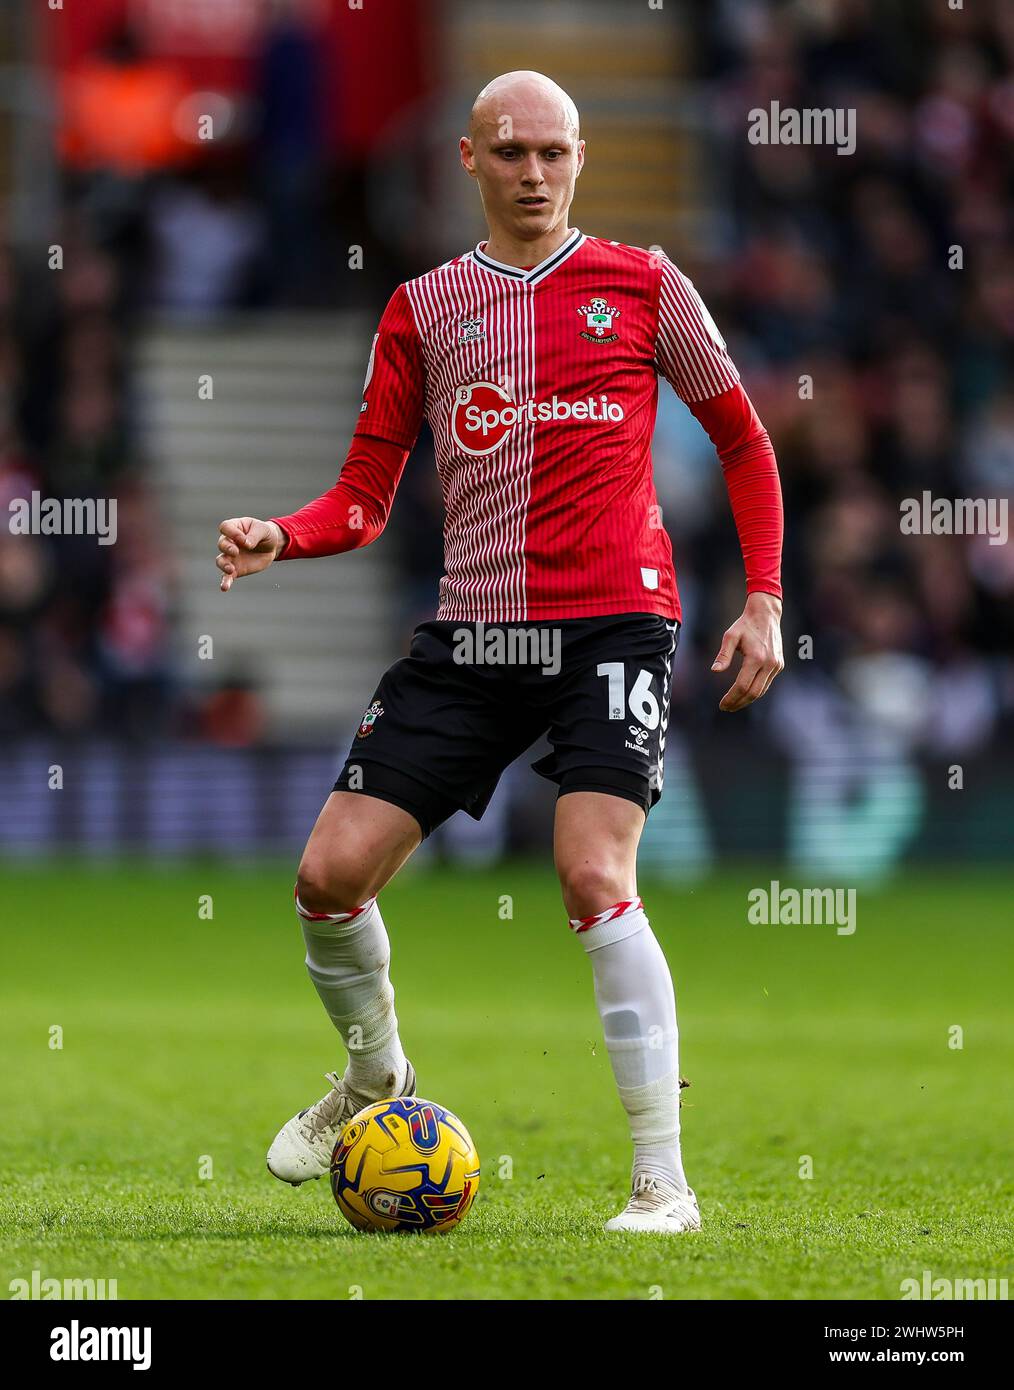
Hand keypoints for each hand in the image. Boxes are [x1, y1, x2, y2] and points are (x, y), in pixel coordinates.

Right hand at [216, 517, 284, 591]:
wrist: (271, 547)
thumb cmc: (265, 534)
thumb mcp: (263, 530)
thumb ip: (254, 536)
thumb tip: (246, 544)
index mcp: (235, 527)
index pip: (225, 527)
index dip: (232, 533)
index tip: (244, 540)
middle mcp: (229, 542)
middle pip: (222, 544)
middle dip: (227, 548)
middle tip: (235, 552)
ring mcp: (231, 557)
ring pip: (221, 560)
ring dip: (223, 565)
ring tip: (230, 569)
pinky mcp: (235, 569)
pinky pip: (227, 576)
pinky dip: (225, 581)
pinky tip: (224, 588)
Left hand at [711, 592, 783, 711]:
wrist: (766, 614)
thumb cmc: (745, 625)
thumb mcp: (730, 636)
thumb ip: (723, 655)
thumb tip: (715, 671)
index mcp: (756, 657)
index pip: (742, 685)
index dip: (731, 698)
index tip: (722, 704)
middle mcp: (769, 663)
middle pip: (753, 692)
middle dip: (738, 702)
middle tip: (726, 708)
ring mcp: (776, 665)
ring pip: (761, 690)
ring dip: (747, 700)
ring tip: (733, 704)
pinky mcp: (779, 665)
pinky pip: (766, 683)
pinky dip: (755, 691)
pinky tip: (744, 694)